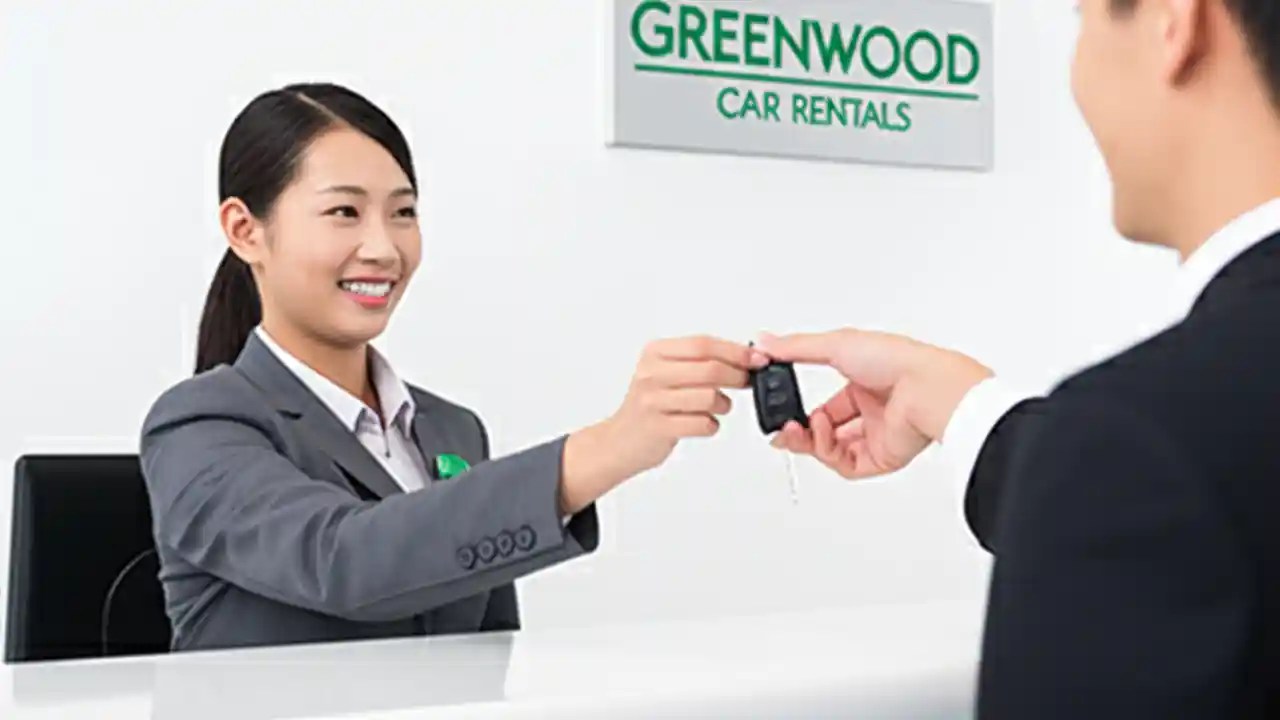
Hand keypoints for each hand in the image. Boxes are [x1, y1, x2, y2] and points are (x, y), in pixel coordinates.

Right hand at [559, 336, 768, 512]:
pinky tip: (702, 423)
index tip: (756, 358)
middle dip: (737, 376)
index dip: (735, 351)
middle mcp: (651, 374)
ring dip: (723, 404)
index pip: (703, 344)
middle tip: (746, 381)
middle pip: (710, 369)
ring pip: (709, 397)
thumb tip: (745, 355)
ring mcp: (653, 401)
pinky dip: (711, 424)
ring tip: (716, 407)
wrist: (620, 441)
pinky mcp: (659, 428)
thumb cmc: (650, 405)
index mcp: (654, 353)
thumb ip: (699, 361)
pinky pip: (703, 423)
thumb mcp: (666, 372)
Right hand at [756, 329, 991, 479]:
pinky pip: (847, 465)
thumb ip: (797, 348)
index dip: (803, 411)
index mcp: (865, 384)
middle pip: (826, 432)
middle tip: (783, 429)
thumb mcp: (835, 344)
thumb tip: (767, 343)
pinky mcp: (882, 458)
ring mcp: (877, 435)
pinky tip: (822, 434)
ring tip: (799, 429)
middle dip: (800, 432)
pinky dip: (828, 452)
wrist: (926, 387)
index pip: (827, 406)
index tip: (782, 410)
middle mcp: (872, 411)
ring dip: (810, 441)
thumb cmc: (895, 360)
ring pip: (833, 451)